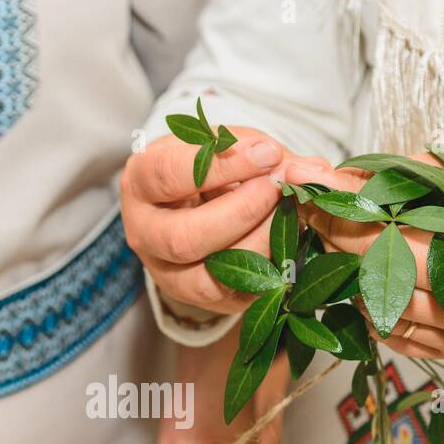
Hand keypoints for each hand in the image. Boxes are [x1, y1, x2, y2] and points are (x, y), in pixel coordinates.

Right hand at [121, 128, 322, 314]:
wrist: (200, 203)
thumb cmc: (209, 165)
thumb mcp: (225, 144)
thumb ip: (258, 150)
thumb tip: (303, 168)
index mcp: (140, 184)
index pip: (168, 176)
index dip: (222, 164)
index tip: (267, 153)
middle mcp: (144, 235)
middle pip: (183, 238)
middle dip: (241, 212)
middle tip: (278, 187)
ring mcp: (168, 274)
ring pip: (208, 277)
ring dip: (259, 244)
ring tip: (291, 213)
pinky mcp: (201, 300)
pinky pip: (235, 297)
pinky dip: (269, 268)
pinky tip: (289, 241)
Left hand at [291, 142, 443, 359]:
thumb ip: (388, 180)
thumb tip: (320, 176)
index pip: (387, 246)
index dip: (340, 219)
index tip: (308, 194)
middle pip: (381, 283)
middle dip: (340, 247)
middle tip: (314, 219)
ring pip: (386, 316)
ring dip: (355, 281)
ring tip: (340, 247)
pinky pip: (405, 337)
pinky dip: (380, 310)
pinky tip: (371, 282)